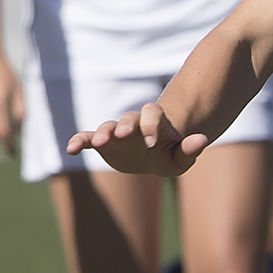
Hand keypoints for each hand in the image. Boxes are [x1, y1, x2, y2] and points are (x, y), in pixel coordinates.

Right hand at [67, 103, 207, 177]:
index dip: (152, 126)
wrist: (153, 156)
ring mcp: (116, 132)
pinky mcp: (102, 143)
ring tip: (99, 141)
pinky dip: (78, 141)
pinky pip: (87, 138)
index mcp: (156, 123)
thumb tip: (201, 139)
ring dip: (103, 132)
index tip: (152, 143)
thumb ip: (191, 149)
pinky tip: (71, 149)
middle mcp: (135, 124)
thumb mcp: (181, 158)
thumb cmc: (170, 154)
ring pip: (108, 126)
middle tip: (123, 134)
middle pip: (129, 118)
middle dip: (126, 125)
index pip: (153, 115)